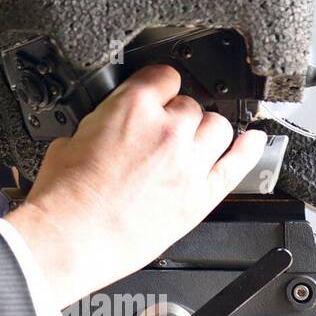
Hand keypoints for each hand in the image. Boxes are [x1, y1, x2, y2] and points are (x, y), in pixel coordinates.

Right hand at [5, 65, 266, 308]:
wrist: (70, 239)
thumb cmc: (63, 198)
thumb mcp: (69, 141)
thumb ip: (98, 126)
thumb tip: (104, 129)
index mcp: (131, 108)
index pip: (163, 76)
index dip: (158, 86)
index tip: (156, 93)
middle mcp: (167, 130)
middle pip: (191, 105)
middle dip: (176, 115)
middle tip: (159, 132)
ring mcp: (188, 163)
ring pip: (218, 128)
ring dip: (205, 131)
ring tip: (192, 141)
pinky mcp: (200, 197)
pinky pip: (237, 164)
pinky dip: (248, 150)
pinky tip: (252, 142)